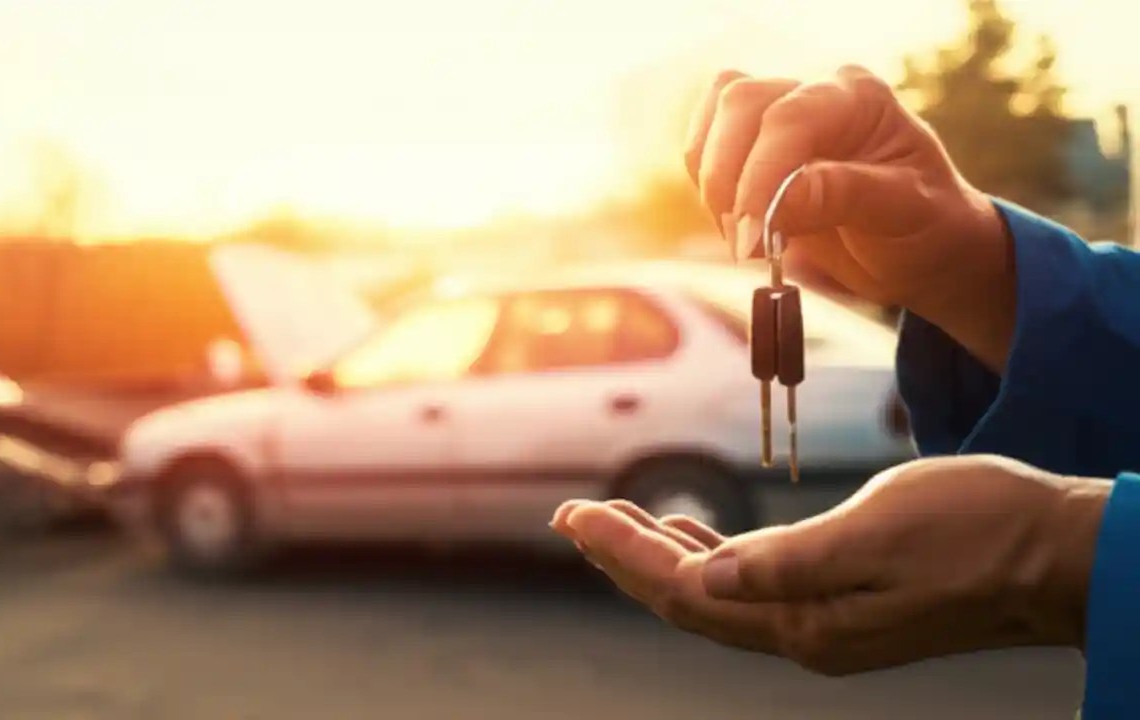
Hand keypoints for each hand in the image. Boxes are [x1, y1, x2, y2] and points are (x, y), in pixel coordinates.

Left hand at [552, 455, 1108, 675]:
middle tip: (571, 514)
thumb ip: (788, 563)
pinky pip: (749, 588)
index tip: (572, 515)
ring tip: (612, 521)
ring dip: (659, 558)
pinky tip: (691, 536)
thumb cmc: (978, 530)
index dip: (622, 554)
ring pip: (714, 596)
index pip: (686, 591)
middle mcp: (805, 635)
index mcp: (806, 623)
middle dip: (623, 558)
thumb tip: (709, 578)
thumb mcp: (878, 533)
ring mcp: (823, 625)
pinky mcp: (841, 605)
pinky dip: (707, 559)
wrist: (1055, 555)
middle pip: (687, 600)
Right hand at [685, 65, 1014, 370]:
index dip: (760, 175)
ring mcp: (777, 120)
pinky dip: (709, 194)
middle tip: (747, 245)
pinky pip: (703, 155)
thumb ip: (841, 195)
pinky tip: (743, 229)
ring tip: (752, 241)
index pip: (787, 117)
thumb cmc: (925, 225)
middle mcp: (812, 96)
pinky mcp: (751, 151)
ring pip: (711, 127)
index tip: (752, 237)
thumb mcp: (902, 211)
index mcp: (857, 97)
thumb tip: (777, 201)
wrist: (921, 248)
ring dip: (715, 189)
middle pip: (737, 104)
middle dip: (728, 179)